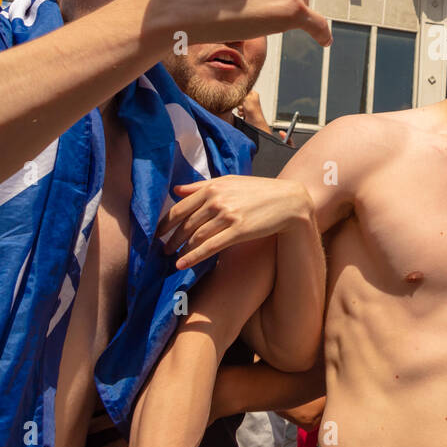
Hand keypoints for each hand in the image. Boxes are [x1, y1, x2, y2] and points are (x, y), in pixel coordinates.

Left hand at [158, 174, 312, 269]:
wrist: (289, 201)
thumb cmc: (259, 191)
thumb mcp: (230, 182)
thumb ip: (202, 186)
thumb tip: (176, 190)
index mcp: (213, 187)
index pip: (180, 207)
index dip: (165, 223)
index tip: (157, 233)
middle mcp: (217, 200)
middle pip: (185, 223)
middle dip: (171, 238)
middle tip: (162, 249)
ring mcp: (228, 216)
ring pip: (196, 236)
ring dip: (180, 249)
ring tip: (171, 258)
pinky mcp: (238, 230)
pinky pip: (210, 246)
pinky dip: (193, 257)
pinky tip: (182, 264)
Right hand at [236, 90, 266, 128]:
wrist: (254, 121)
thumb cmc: (253, 110)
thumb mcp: (246, 98)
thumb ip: (241, 93)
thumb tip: (236, 90)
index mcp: (253, 94)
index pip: (244, 90)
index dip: (241, 93)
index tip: (239, 96)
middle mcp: (251, 99)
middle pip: (240, 98)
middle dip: (239, 102)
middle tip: (242, 104)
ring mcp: (248, 106)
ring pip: (239, 104)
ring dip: (240, 108)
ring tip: (244, 110)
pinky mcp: (246, 111)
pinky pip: (240, 110)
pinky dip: (241, 112)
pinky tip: (244, 114)